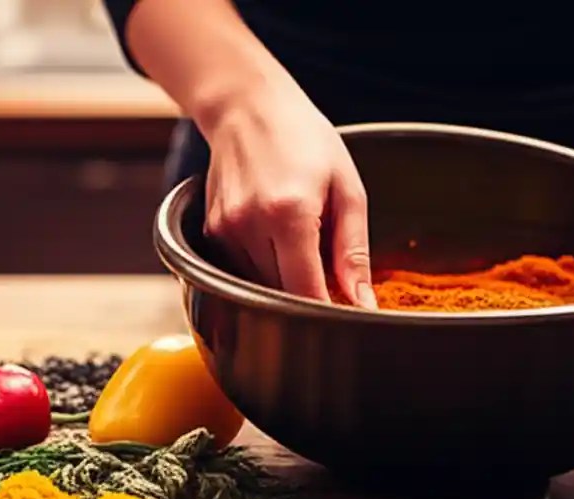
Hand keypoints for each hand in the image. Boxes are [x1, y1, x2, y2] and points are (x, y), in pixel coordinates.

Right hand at [201, 86, 375, 306]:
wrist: (247, 105)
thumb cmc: (304, 139)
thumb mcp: (347, 188)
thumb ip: (353, 251)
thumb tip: (362, 302)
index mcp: (290, 213)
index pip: (306, 292)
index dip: (327, 313)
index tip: (346, 317)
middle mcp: (250, 224)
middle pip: (282, 295)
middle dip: (309, 296)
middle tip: (332, 276)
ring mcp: (225, 229)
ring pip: (260, 287)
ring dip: (286, 280)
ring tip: (303, 241)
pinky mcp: (212, 230)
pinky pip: (242, 269)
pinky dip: (265, 266)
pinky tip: (277, 235)